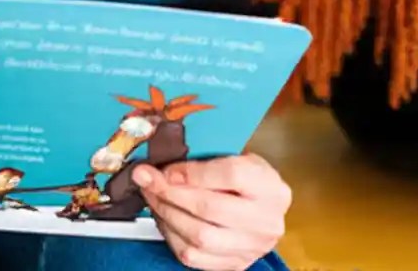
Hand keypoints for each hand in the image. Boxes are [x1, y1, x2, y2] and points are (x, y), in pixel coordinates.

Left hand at [133, 154, 290, 269]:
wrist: (263, 209)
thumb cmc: (245, 180)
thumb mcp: (236, 157)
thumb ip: (204, 157)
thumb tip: (160, 163)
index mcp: (270, 187)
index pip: (232, 175)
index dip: (193, 172)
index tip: (167, 168)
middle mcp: (267, 221)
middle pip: (211, 208)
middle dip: (169, 192)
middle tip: (146, 179)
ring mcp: (252, 247)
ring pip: (200, 236)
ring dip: (166, 213)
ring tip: (152, 196)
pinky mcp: (235, 264)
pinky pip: (193, 255)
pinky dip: (170, 235)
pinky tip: (163, 217)